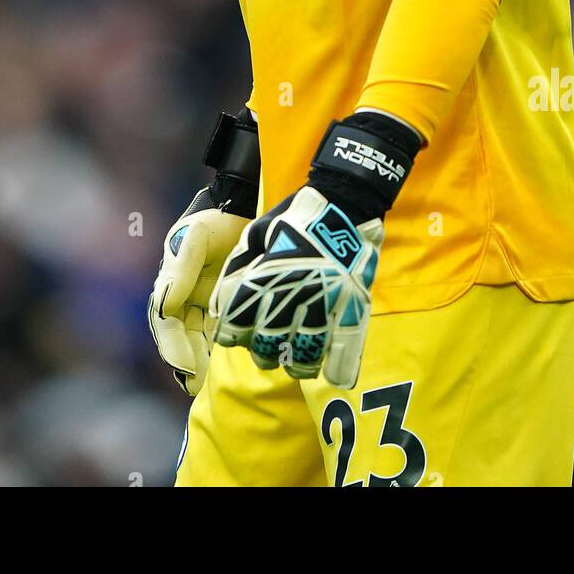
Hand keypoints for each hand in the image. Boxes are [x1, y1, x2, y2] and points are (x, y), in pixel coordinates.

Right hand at [148, 187, 249, 395]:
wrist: (241, 210)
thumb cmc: (215, 221)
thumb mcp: (195, 237)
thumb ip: (181, 268)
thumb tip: (166, 304)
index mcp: (171, 285)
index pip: (166, 323)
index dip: (173, 347)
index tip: (184, 368)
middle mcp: (184, 299)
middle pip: (180, 340)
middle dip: (188, 364)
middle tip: (198, 387)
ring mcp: (204, 304)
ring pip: (199, 343)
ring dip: (203, 364)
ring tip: (212, 387)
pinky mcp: (226, 307)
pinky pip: (221, 336)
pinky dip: (222, 353)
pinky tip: (231, 370)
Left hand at [210, 185, 382, 388]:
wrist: (343, 201)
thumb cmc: (293, 220)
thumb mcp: (255, 237)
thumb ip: (236, 272)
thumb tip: (219, 308)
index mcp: (263, 277)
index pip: (236, 324)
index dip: (232, 334)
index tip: (235, 335)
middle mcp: (291, 295)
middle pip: (266, 346)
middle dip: (261, 350)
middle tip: (265, 346)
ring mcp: (325, 304)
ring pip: (302, 356)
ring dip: (295, 364)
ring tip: (293, 359)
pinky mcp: (353, 308)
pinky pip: (344, 353)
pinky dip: (337, 370)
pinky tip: (330, 371)